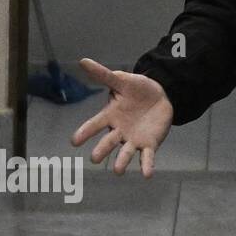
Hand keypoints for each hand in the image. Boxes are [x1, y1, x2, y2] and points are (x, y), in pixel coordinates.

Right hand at [70, 57, 174, 177]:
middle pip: (108, 142)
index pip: (95, 124)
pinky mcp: (149, 143)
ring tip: (118, 170)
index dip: (85, 132)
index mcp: (110, 116)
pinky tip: (146, 175)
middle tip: (94, 159)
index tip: (74, 141)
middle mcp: (119, 131)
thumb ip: (104, 75)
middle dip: (101, 150)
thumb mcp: (122, 80)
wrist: (162, 94)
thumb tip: (83, 61)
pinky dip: (146, 165)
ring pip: (125, 152)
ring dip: (121, 161)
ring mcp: (134, 139)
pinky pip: (147, 156)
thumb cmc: (137, 89)